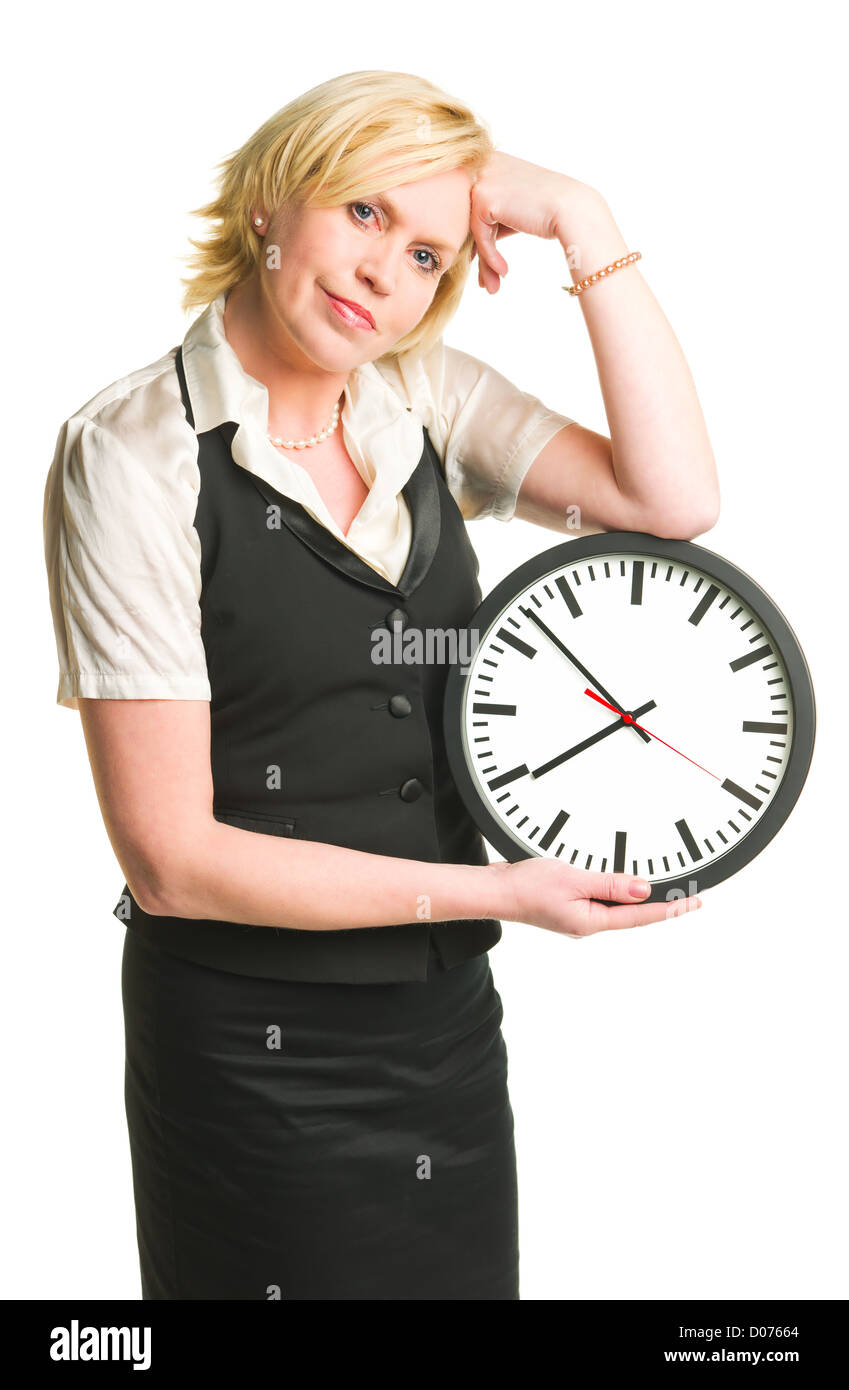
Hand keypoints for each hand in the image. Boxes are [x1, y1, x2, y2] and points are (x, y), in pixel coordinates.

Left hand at [469, 151, 598, 292]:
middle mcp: (484, 164)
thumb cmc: (551, 212)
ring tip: (492, 286)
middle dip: (478, 253)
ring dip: (484, 261)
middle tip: (486, 283)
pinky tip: (504, 271)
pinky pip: (480, 235)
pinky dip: (490, 256)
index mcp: (491, 159)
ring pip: (473, 229)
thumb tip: (471, 251)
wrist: (573, 210)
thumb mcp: (516, 211)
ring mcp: (483, 179)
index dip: (479, 238)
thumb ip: (494, 222)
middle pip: (471, 217)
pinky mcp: (484, 197)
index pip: (474, 204)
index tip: (485, 265)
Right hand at [491, 858, 702, 938]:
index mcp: (592, 922)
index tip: (696, 902)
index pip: (641, 916)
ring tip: (665, 891)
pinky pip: (602, 903)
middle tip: (690, 895)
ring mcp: (577, 918)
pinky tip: (622, 887)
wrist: (494, 891)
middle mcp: (587, 925)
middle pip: (633, 916)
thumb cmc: (526, 886)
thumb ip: (611, 885)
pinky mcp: (568, 909)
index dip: (672, 908)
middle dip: (662, 906)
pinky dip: (618, 895)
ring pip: (617, 910)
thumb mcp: (574, 880)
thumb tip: (644, 890)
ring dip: (640, 901)